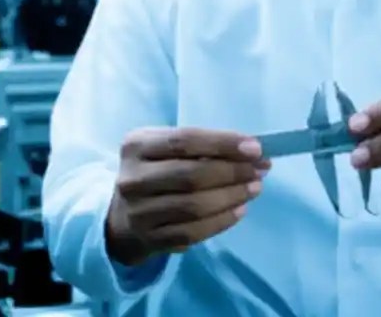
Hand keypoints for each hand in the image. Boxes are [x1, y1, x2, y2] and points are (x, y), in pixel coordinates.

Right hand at [106, 127, 268, 266]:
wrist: (122, 216)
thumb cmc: (154, 172)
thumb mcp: (164, 149)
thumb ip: (201, 147)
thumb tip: (253, 151)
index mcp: (136, 146)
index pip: (184, 140)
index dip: (223, 143)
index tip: (255, 148)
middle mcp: (132, 179)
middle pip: (191, 175)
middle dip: (232, 172)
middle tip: (259, 170)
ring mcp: (139, 213)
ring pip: (194, 206)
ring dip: (232, 196)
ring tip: (254, 188)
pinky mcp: (150, 239)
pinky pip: (194, 232)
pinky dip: (222, 221)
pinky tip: (239, 210)